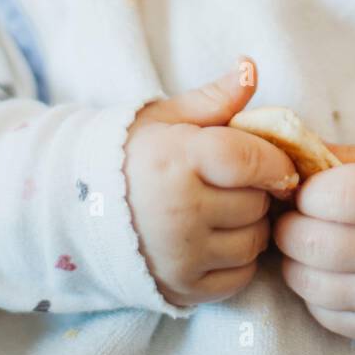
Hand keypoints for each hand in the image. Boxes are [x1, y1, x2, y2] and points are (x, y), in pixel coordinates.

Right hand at [123, 58, 297, 307]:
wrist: (77, 209)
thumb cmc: (131, 155)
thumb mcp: (166, 117)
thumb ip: (214, 98)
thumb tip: (250, 66)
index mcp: (177, 159)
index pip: (251, 161)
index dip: (274, 160)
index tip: (276, 162)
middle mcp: (179, 211)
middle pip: (257, 203)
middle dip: (256, 191)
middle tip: (235, 185)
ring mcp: (180, 254)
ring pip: (254, 242)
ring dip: (250, 227)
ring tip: (225, 211)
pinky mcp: (182, 287)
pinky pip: (241, 277)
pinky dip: (238, 261)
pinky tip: (216, 240)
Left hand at [273, 143, 354, 344]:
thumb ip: (339, 157)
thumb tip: (281, 151)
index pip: (339, 196)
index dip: (310, 191)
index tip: (311, 189)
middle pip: (312, 241)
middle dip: (289, 224)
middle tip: (296, 215)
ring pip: (307, 280)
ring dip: (294, 258)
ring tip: (306, 241)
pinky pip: (321, 312)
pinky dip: (311, 290)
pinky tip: (325, 270)